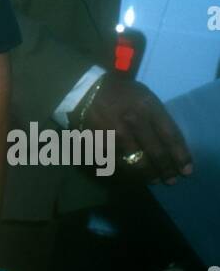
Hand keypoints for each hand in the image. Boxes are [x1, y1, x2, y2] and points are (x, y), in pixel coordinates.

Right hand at [77, 72, 192, 184]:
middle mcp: (132, 121)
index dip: (180, 156)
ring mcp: (115, 136)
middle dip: (166, 170)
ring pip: (137, 164)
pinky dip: (129, 174)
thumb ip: (157, 116)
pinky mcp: (100, 146)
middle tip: (171, 179)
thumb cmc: (120, 92)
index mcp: (146, 106)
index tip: (186, 169)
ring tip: (154, 180)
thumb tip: (171, 144)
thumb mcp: (143, 95)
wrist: (85, 90)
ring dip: (149, 175)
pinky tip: (134, 176)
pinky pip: (119, 166)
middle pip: (156, 153)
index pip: (170, 135)